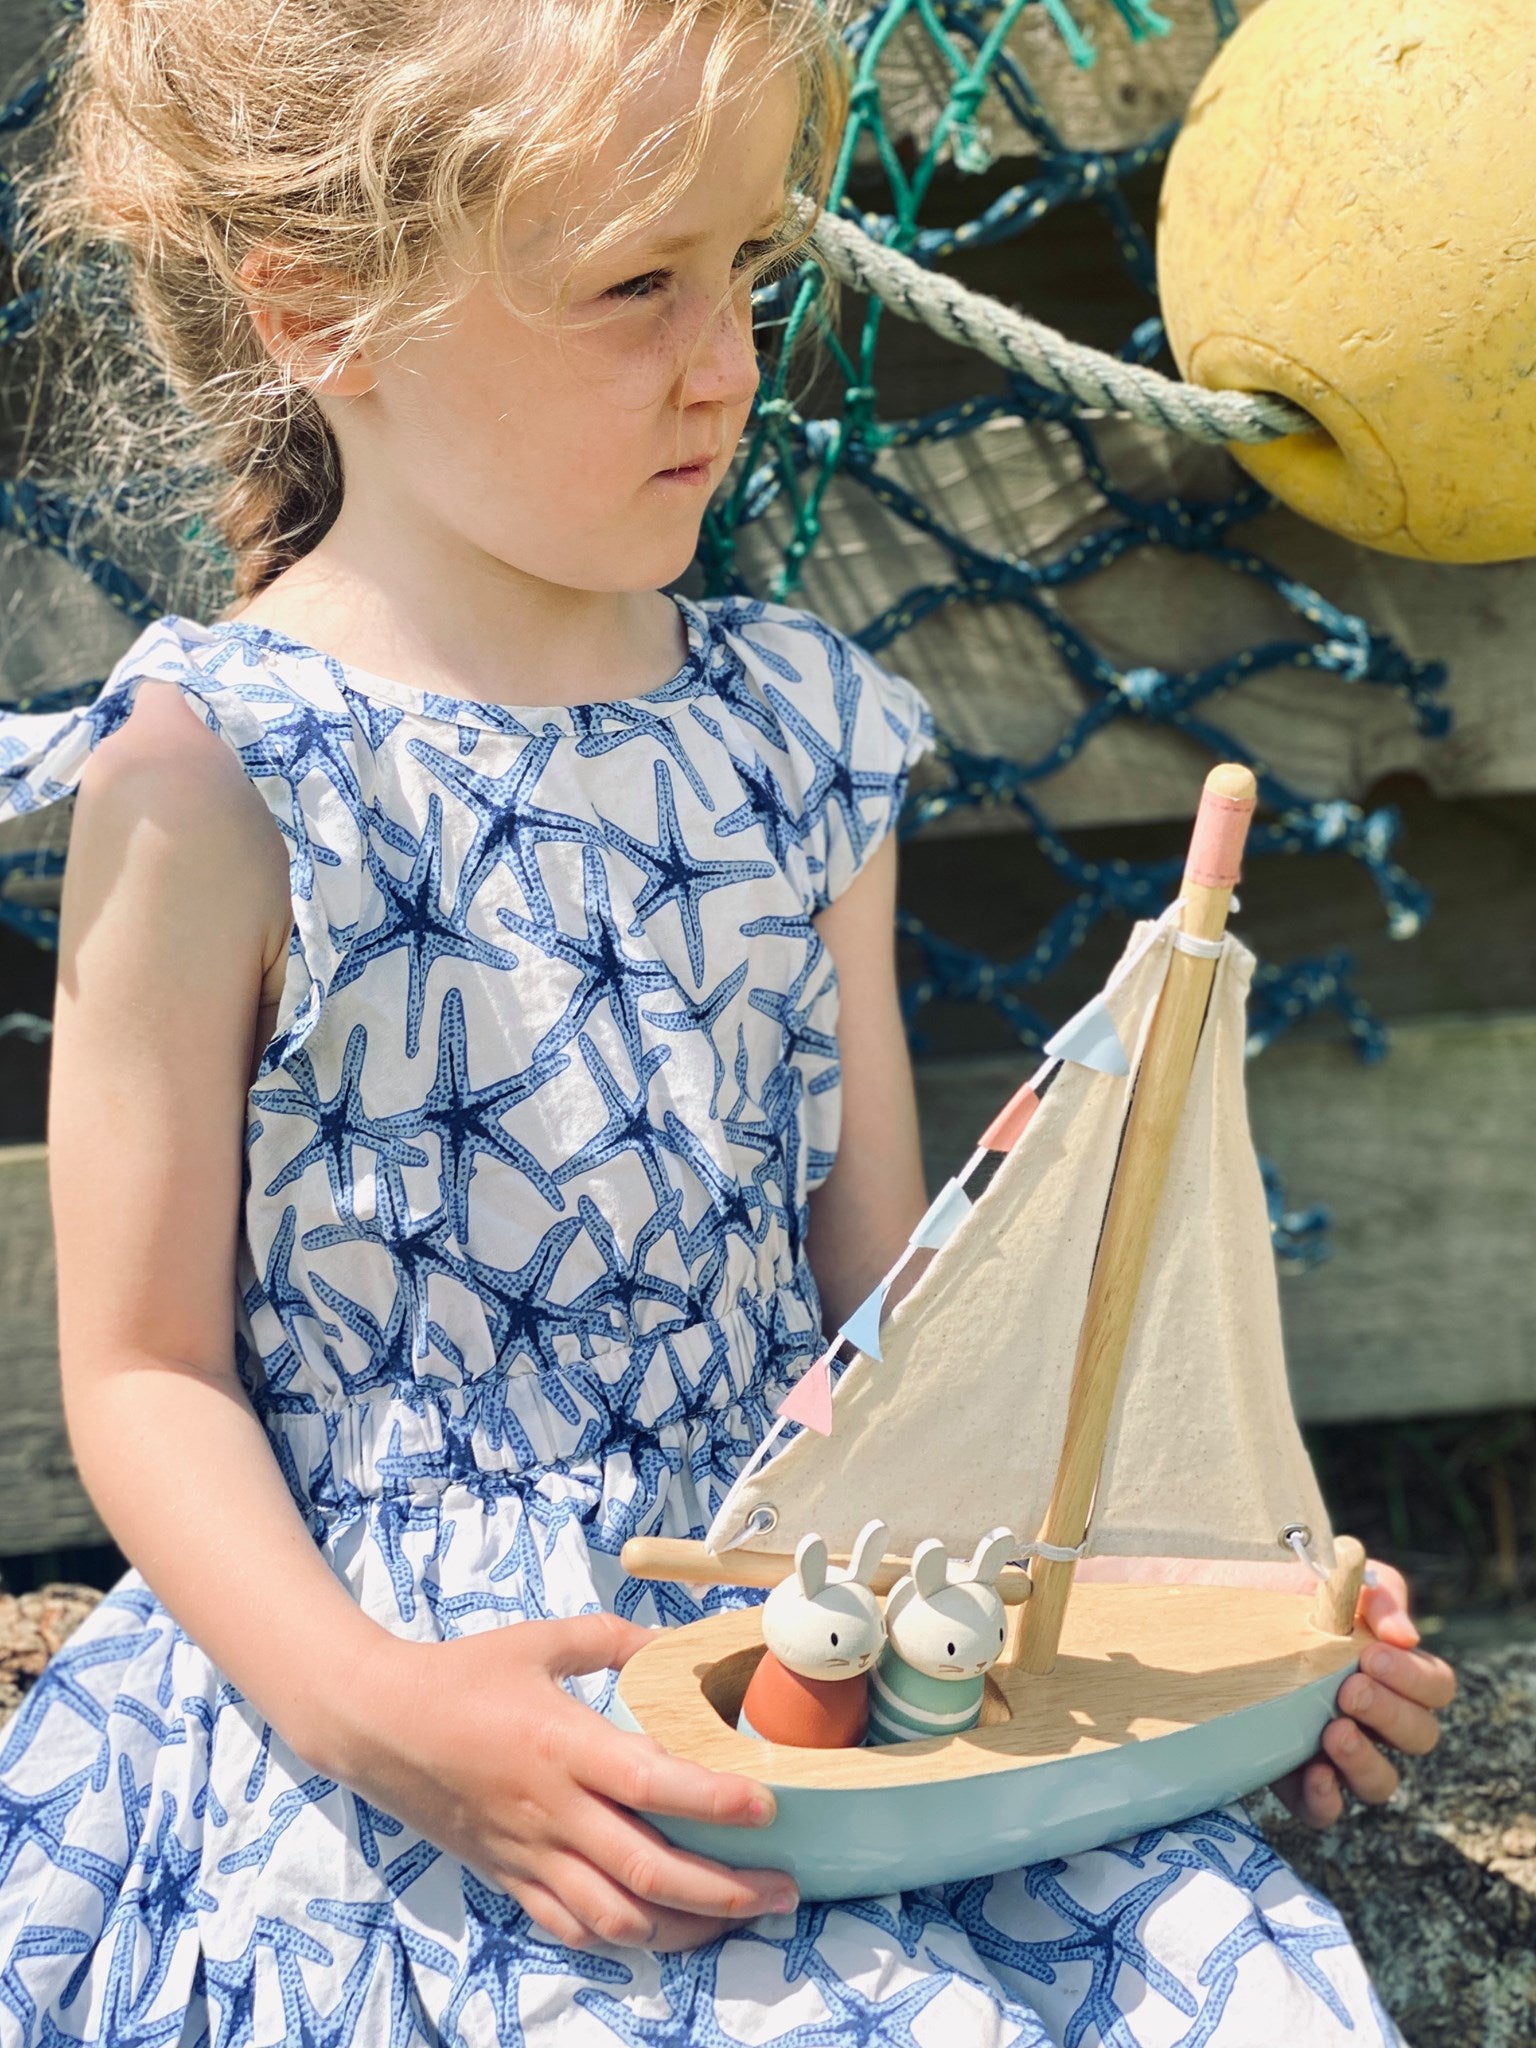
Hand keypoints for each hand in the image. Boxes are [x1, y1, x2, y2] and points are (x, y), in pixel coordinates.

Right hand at [327, 1612, 797, 1951]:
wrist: (377, 1723)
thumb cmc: (461, 1675)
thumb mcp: (540, 1639)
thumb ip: (611, 1638)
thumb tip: (671, 1641)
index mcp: (562, 1743)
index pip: (651, 1782)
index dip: (713, 1802)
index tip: (767, 1807)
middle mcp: (551, 1810)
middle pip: (648, 1870)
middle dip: (724, 1890)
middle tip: (780, 1889)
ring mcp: (529, 1854)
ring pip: (617, 1917)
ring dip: (684, 1927)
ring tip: (736, 1918)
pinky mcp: (510, 1878)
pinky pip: (571, 1927)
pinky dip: (623, 1939)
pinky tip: (662, 1930)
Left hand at [1271, 1559, 1456, 1827]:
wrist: (1209, 1615)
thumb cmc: (1279, 1593)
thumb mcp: (1326, 1578)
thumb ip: (1373, 1594)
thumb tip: (1404, 1634)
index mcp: (1390, 1670)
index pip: (1435, 1686)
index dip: (1414, 1677)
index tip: (1371, 1654)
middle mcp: (1374, 1718)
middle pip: (1421, 1736)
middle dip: (1390, 1712)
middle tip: (1349, 1690)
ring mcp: (1338, 1754)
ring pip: (1382, 1783)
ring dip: (1365, 1760)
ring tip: (1333, 1732)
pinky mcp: (1296, 1779)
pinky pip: (1326, 1811)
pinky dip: (1326, 1799)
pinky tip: (1313, 1773)